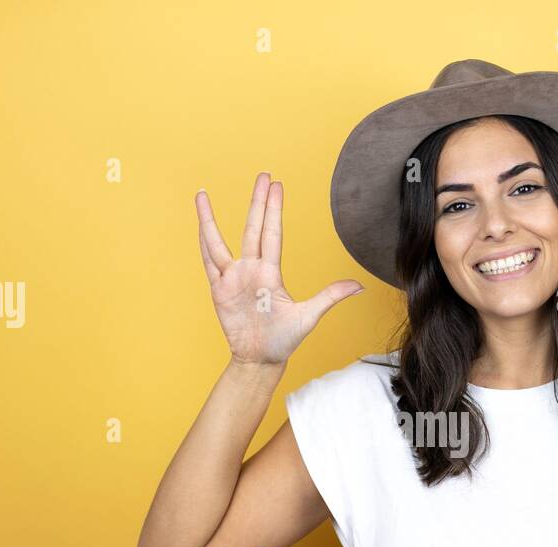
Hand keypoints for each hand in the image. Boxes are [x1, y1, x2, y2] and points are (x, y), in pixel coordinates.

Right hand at [194, 172, 363, 365]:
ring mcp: (233, 278)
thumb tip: (359, 286)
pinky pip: (208, 262)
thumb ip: (330, 296)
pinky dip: (202, 242)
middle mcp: (252, 269)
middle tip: (262, 175)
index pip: (273, 233)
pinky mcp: (218, 290)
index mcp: (272, 272)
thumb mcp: (309, 316)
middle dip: (257, 202)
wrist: (260, 360)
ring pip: (219, 241)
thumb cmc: (284, 339)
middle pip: (252, 228)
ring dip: (211, 218)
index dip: (274, 209)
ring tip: (202, 195)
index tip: (276, 185)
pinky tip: (197, 224)